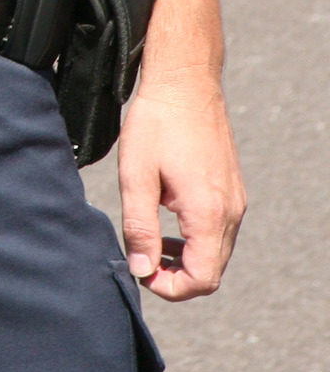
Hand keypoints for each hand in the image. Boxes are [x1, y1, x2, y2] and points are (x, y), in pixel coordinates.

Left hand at [116, 71, 244, 300]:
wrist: (185, 83)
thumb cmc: (156, 124)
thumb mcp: (136, 176)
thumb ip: (139, 228)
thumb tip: (141, 270)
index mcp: (209, 214)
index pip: (202, 279)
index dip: (171, 287)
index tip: (141, 273)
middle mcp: (231, 212)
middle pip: (212, 270)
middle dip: (177, 276)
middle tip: (142, 259)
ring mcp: (235, 201)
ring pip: (217, 251)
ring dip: (185, 256)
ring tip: (151, 240)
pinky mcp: (232, 189)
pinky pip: (220, 229)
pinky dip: (195, 237)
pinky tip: (166, 216)